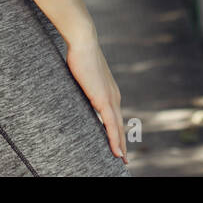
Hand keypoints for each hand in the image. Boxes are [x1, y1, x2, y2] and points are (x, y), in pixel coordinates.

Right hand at [65, 30, 128, 164]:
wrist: (83, 43)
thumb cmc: (79, 56)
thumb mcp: (82, 77)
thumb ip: (84, 88)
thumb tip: (78, 91)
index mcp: (109, 92)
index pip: (115, 116)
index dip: (116, 131)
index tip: (118, 144)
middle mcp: (114, 96)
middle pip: (119, 125)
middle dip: (121, 142)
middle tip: (123, 159)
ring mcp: (110, 98)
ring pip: (118, 128)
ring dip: (120, 145)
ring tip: (121, 159)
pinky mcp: (104, 99)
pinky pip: (111, 124)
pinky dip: (114, 139)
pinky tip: (117, 151)